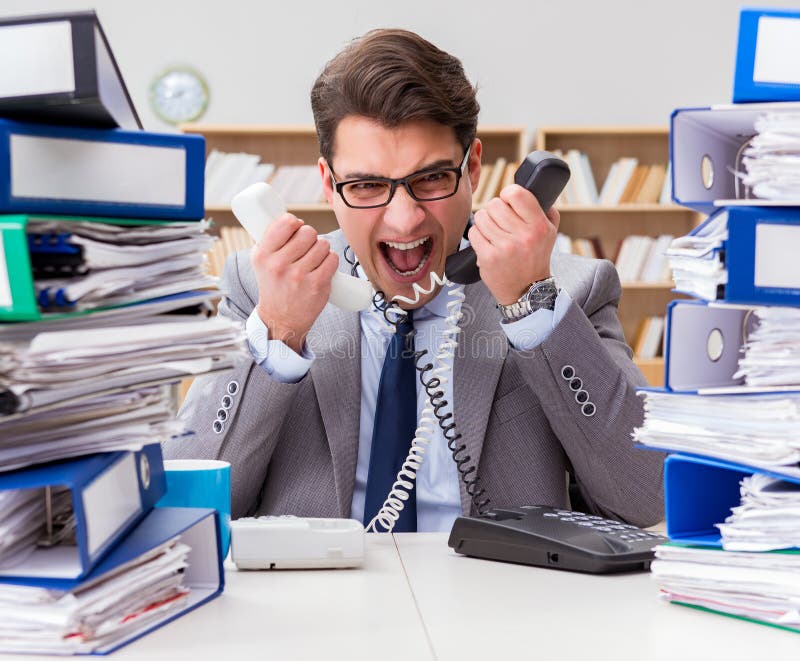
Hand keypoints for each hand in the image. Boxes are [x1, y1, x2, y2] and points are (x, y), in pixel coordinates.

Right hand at [250, 214, 338, 353]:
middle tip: (306, 248)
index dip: (295, 223)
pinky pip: (332, 259)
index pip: (286, 223)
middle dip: (310, 237)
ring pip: (323, 244)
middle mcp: (279, 265)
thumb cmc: (273, 285)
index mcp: (263, 255)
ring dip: (321, 249)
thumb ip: (269, 239)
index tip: (296, 229)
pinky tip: (322, 267)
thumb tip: (288, 219)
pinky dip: (330, 261)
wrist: (281, 318)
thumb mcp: (260, 261)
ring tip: (313, 260)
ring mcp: (299, 276)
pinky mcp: (317, 285)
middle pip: (308, 232)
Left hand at [468, 184, 559, 304]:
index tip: (508, 202)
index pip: (516, 193)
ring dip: (484, 222)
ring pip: (481, 217)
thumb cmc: (535, 257)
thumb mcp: (551, 232)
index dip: (507, 194)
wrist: (527, 289)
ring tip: (493, 232)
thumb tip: (531, 187)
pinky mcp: (488, 258)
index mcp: (539, 226)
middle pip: (494, 204)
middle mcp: (523, 236)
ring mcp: (504, 248)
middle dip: (495, 211)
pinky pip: (474, 233)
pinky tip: (487, 243)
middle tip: (500, 222)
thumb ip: (545, 209)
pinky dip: (478, 236)